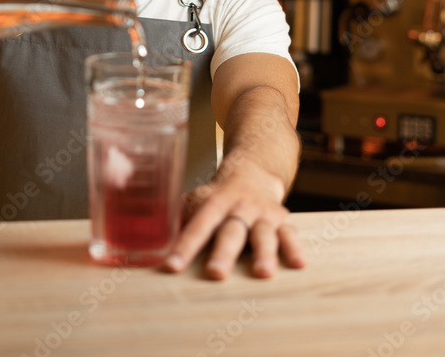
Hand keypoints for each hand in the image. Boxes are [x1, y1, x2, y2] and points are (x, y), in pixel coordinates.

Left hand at [163, 161, 306, 278]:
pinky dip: (295, 248)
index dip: (184, 246)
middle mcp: (238, 207)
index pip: (196, 225)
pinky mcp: (281, 221)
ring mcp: (261, 214)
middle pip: (230, 231)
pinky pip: (290, 234)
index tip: (172, 267)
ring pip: (262, 234)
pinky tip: (298, 264)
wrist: (253, 170)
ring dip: (263, 253)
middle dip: (223, 253)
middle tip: (216, 274)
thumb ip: (179, 218)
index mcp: (213, 203)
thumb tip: (146, 241)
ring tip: (263, 273)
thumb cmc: (218, 196)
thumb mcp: (197, 200)